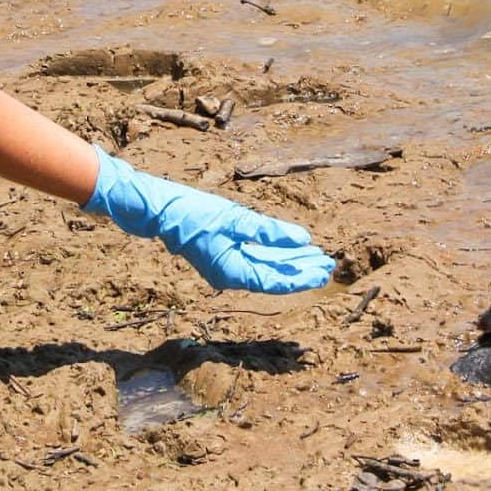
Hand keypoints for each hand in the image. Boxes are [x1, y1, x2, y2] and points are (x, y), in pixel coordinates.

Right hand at [82, 146, 334, 293]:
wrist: (160, 210)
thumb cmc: (193, 213)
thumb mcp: (234, 219)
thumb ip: (269, 231)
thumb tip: (303, 239)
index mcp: (233, 272)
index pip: (276, 280)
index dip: (302, 276)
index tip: (325, 270)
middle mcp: (231, 275)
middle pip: (274, 275)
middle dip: (301, 269)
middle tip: (330, 264)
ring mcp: (226, 265)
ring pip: (266, 266)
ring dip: (290, 261)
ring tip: (316, 256)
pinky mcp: (223, 253)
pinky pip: (255, 257)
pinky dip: (274, 253)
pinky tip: (291, 247)